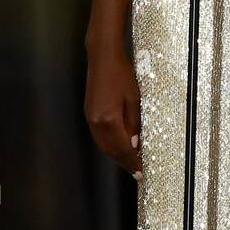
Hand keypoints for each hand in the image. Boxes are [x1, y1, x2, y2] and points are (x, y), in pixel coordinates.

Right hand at [84, 46, 142, 181]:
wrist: (102, 57)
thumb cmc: (121, 73)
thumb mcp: (134, 99)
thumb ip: (134, 124)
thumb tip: (135, 145)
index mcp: (109, 120)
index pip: (122, 148)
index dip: (132, 161)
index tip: (140, 172)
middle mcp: (96, 122)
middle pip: (110, 150)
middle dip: (124, 162)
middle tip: (136, 171)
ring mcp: (90, 118)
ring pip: (103, 145)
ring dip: (116, 156)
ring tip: (129, 162)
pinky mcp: (89, 113)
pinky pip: (99, 137)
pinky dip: (109, 146)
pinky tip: (118, 146)